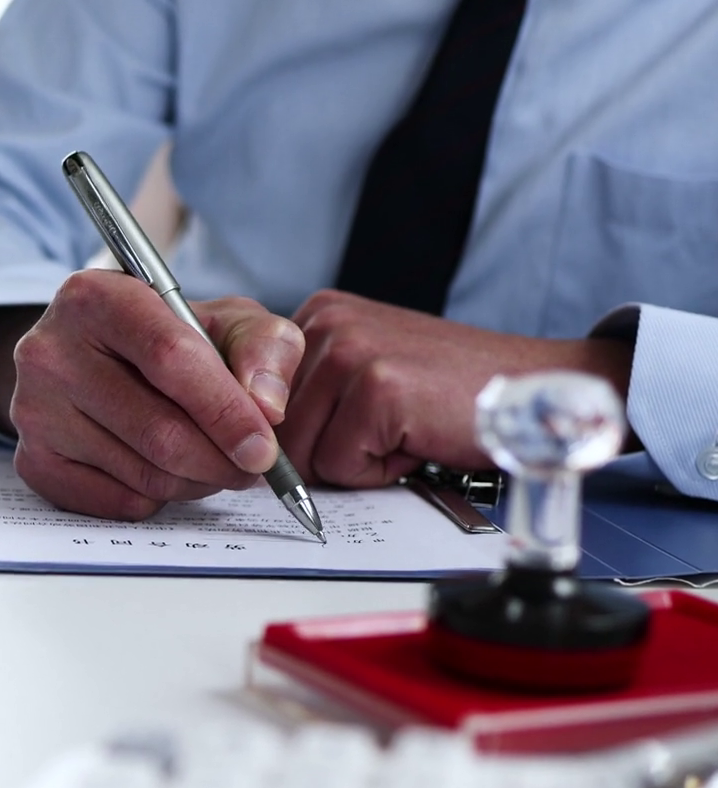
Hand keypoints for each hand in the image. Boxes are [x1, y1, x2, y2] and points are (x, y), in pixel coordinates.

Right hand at [6, 270, 304, 519]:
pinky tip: (164, 469)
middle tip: (251, 468)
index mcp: (95, 297)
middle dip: (221, 461)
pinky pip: (117, 501)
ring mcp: (33, 409)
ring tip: (211, 461)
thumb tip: (266, 408)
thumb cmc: (167, 336)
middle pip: (158, 429)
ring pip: (143, 473)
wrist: (94, 356)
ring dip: (196, 481)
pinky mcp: (33, 459)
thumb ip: (263, 347)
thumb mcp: (225, 318)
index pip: (169, 359)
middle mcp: (49, 351)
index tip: (264, 449)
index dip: (226, 410)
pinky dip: (157, 497)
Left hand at [276, 290, 633, 487]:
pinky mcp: (377, 388)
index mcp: (316, 317)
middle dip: (329, 451)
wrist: (534, 388)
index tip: (344, 427)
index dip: (299, 433)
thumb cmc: (451, 394)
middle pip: (274, 431)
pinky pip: (342, 465)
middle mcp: (324, 323)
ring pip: (304, 453)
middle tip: (391, 428)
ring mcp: (350, 351)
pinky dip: (382, 470)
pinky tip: (420, 438)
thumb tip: (252, 447)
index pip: (257, 402)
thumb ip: (309, 396)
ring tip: (405, 430)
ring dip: (357, 462)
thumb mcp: (366, 375)